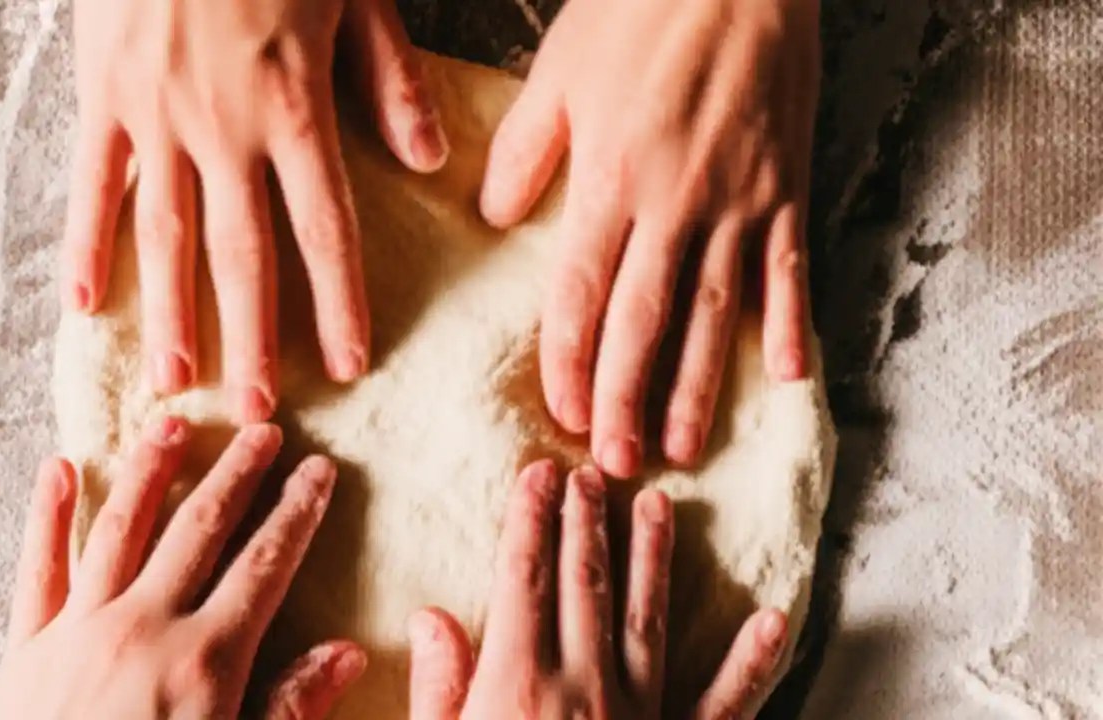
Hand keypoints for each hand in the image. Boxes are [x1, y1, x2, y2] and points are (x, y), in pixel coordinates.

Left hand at [0, 418, 363, 719]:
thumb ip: (292, 710)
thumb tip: (346, 651)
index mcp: (205, 661)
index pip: (265, 564)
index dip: (296, 513)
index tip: (319, 469)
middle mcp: (143, 628)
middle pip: (200, 529)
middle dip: (237, 474)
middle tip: (262, 429)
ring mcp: (78, 631)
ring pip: (119, 527)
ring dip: (150, 469)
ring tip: (173, 423)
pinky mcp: (25, 649)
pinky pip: (37, 569)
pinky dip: (46, 515)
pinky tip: (58, 468)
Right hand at [61, 0, 448, 421]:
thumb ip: (391, 81)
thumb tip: (431, 160)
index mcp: (295, 108)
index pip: (324, 229)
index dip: (337, 302)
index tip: (347, 364)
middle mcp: (224, 127)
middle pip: (243, 253)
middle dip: (252, 337)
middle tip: (258, 408)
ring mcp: (155, 115)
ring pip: (166, 234)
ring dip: (171, 316)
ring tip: (176, 385)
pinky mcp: (102, 95)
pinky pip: (91, 182)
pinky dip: (85, 242)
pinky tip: (81, 302)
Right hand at [406, 461, 787, 718]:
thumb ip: (438, 687)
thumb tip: (431, 616)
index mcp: (516, 685)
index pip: (523, 578)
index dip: (529, 520)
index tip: (538, 473)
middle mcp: (583, 688)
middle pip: (584, 584)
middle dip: (587, 521)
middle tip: (591, 470)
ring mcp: (641, 718)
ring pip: (647, 619)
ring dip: (652, 558)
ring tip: (659, 504)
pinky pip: (724, 704)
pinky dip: (751, 664)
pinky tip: (773, 620)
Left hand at [481, 0, 819, 475]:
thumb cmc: (641, 9)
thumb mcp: (558, 70)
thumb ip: (522, 152)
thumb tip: (492, 217)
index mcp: (610, 179)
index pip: (581, 295)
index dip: (569, 363)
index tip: (560, 415)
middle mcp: (675, 205)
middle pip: (643, 323)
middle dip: (625, 400)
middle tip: (616, 465)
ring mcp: (740, 202)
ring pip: (713, 315)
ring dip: (696, 387)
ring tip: (682, 447)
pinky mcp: (789, 189)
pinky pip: (789, 270)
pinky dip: (791, 324)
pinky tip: (789, 376)